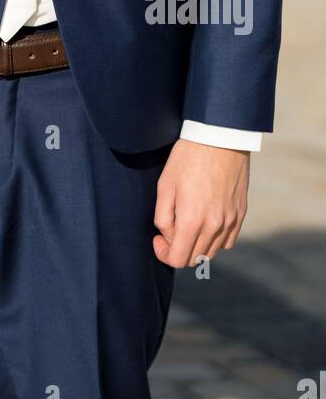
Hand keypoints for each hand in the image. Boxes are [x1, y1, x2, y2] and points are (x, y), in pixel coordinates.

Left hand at [153, 139, 249, 266]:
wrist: (220, 138)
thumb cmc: (187, 159)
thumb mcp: (165, 185)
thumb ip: (163, 218)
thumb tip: (168, 237)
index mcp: (192, 220)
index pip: (178, 259)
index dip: (164, 254)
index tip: (158, 239)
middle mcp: (214, 226)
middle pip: (195, 259)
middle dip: (179, 250)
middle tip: (170, 230)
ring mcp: (230, 221)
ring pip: (212, 252)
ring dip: (197, 246)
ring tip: (188, 224)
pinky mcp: (241, 214)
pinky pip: (227, 241)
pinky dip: (215, 239)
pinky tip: (206, 222)